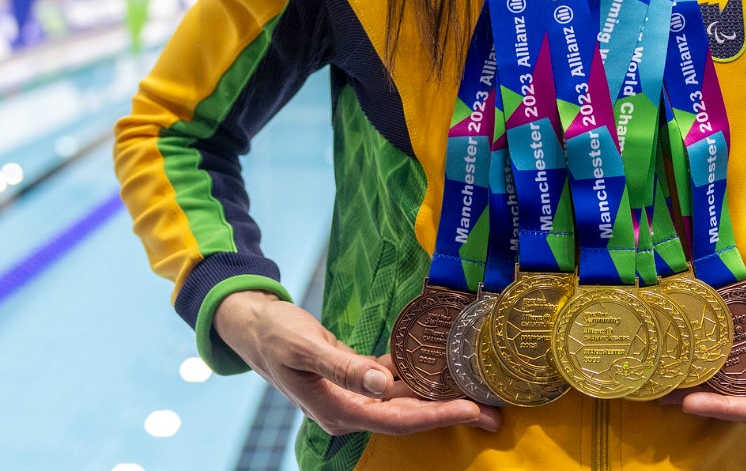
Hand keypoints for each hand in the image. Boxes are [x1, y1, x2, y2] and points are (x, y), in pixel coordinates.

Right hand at [214, 290, 501, 435]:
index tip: (473, 411)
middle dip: (451, 413)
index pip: (400, 420)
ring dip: (440, 395)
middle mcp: (351, 409)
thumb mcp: (306, 348)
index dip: (439, 416)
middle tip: (494, 411)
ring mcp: (354, 395)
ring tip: (478, 390)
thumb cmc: (274, 335)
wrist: (252, 325)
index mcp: (340, 411)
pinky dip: (418, 374)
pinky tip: (443, 364)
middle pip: (410, 416)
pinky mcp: (356, 377)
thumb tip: (383, 383)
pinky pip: (394, 381)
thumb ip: (345, 367)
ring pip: (406, 399)